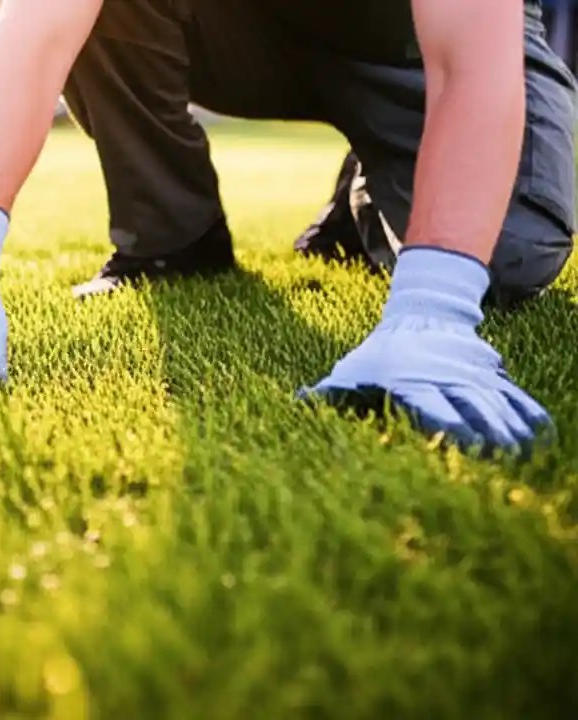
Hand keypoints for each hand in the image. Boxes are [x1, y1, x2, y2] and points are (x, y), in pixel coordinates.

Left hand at [300, 248, 551, 453]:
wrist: (420, 317)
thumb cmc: (377, 357)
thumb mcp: (350, 370)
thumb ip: (328, 392)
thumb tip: (296, 401)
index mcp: (411, 383)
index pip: (430, 405)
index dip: (446, 423)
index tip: (460, 443)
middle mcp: (446, 380)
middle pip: (471, 407)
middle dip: (488, 433)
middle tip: (502, 458)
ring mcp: (473, 377)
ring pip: (499, 404)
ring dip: (513, 430)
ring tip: (525, 455)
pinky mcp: (493, 377)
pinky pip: (518, 397)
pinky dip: (532, 417)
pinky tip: (542, 439)